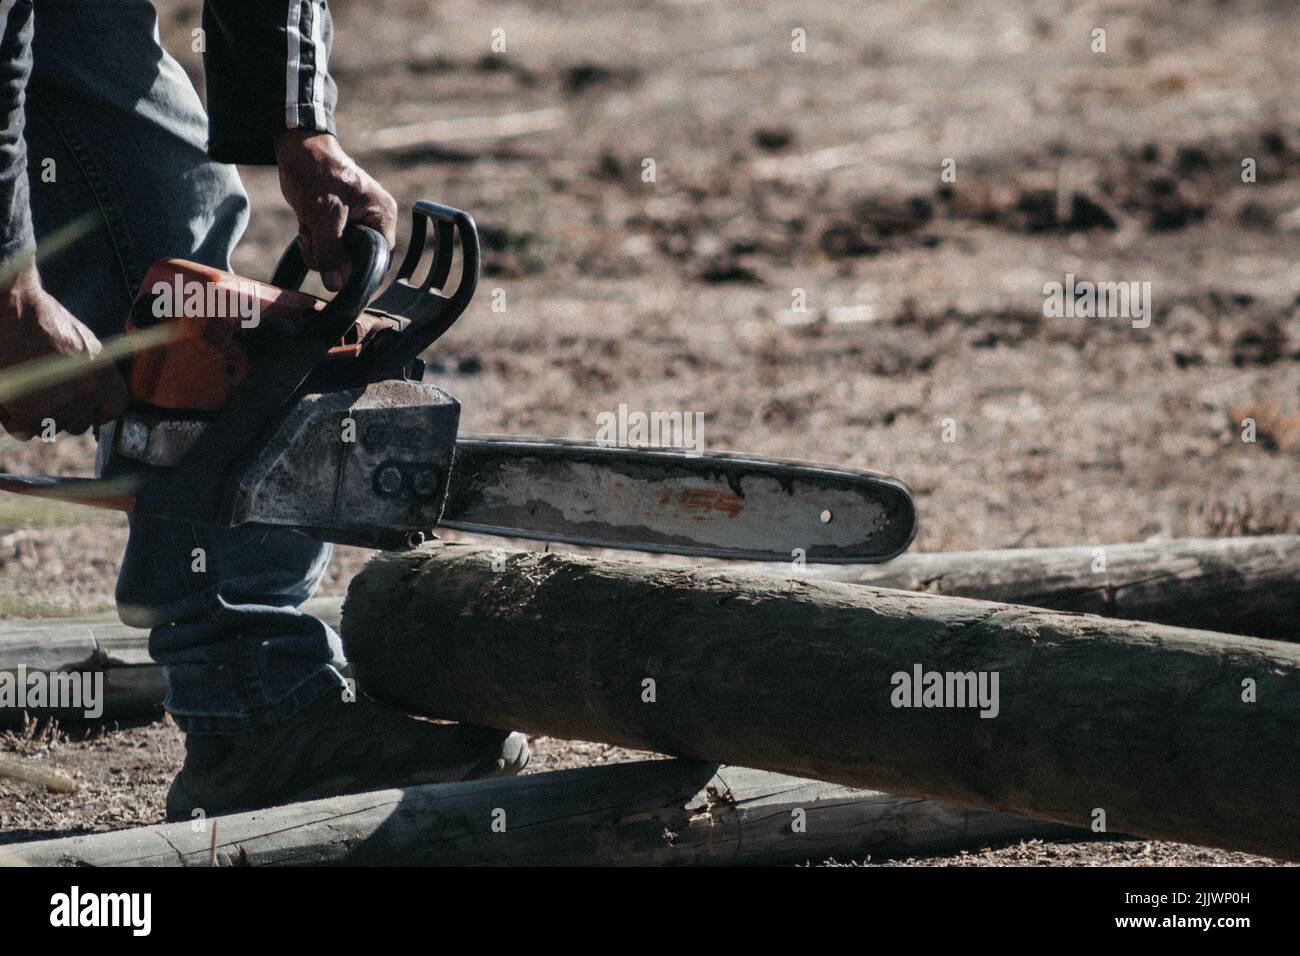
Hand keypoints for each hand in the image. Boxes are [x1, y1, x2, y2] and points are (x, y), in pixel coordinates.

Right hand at [0, 261, 129, 438]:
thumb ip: (95, 377)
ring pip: (50, 429)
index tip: (81, 405)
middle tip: (43, 392)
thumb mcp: (87, 347)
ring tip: (26, 389)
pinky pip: (24, 431)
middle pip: (78, 424)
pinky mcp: (30, 414)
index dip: (95, 410)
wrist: (15, 311)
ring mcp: (60, 406)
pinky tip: (12, 398)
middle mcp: (87, 394)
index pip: (113, 410)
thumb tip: (94, 399)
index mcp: (106, 378)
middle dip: (62, 413)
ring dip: (36, 416)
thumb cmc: (46, 324)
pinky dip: (13, 419)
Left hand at [274, 130, 397, 290]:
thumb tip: (336, 285)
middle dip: (331, 255)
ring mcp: (355, 225)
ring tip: (309, 226)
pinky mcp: (338, 226)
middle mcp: (373, 222)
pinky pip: (328, 249)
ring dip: (318, 249)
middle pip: (357, 261)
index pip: (380, 259)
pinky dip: (314, 243)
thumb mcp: (324, 215)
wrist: (297, 151)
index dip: (358, 268)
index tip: (335, 268)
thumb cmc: (317, 174)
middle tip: (315, 236)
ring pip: (339, 258)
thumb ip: (331, 252)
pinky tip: (307, 226)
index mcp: (382, 217)